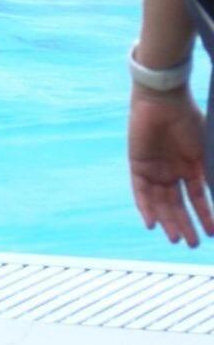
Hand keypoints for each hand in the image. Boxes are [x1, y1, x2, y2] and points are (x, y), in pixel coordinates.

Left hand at [129, 83, 213, 246]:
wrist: (163, 101)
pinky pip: (140, 192)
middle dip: (186, 224)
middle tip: (194, 244)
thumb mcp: (206, 151)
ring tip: (177, 239)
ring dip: (168, 221)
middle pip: (177, 204)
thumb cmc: (189, 119)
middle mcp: (172, 171)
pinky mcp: (138, 166)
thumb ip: (212, 174)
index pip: (198, 197)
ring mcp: (155, 169)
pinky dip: (146, 208)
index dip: (206, 215)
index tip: (213, 233)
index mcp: (192, 166)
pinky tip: (153, 224)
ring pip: (160, 202)